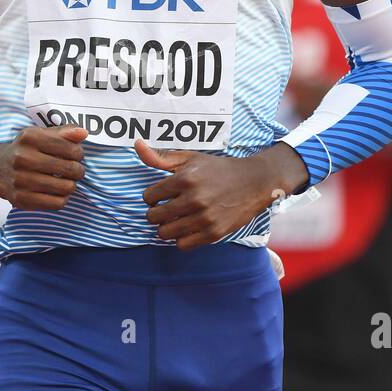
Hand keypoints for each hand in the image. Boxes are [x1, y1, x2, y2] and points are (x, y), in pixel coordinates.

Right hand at [0, 124, 85, 210]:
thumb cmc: (22, 149)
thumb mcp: (38, 134)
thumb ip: (62, 132)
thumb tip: (83, 133)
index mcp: (30, 138)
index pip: (71, 149)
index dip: (79, 153)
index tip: (76, 155)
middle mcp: (23, 158)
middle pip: (70, 169)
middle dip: (78, 170)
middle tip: (74, 170)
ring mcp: (21, 180)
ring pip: (66, 187)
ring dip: (71, 185)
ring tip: (66, 181)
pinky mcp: (21, 199)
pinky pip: (56, 203)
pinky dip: (62, 198)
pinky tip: (57, 192)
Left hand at [137, 137, 308, 249]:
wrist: (254, 182)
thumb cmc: (218, 169)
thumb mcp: (191, 158)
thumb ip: (161, 156)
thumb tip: (137, 145)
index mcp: (186, 178)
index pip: (149, 196)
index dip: (152, 197)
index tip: (161, 196)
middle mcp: (194, 199)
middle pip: (153, 217)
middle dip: (156, 213)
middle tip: (166, 209)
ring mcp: (204, 218)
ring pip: (165, 233)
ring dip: (166, 228)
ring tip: (175, 220)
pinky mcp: (213, 233)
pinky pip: (182, 245)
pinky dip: (181, 239)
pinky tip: (187, 228)